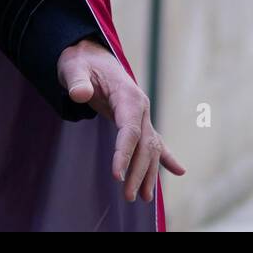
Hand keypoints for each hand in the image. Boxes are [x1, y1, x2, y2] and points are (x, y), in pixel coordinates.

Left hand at [57, 38, 185, 203]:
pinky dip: (167, 157)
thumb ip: (77, 81)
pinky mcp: (138, 120)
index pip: (129, 129)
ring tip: (143, 197)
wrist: (90, 56)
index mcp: (128, 95)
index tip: (117, 175)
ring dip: (148, 172)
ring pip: (151, 147)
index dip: (124, 153)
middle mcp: (140, 106)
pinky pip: (155, 141)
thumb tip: (80, 94)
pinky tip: (178, 171)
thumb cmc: (81, 64)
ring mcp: (142, 114)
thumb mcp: (74, 68)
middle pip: (144, 144)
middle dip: (137, 171)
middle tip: (128, 195)